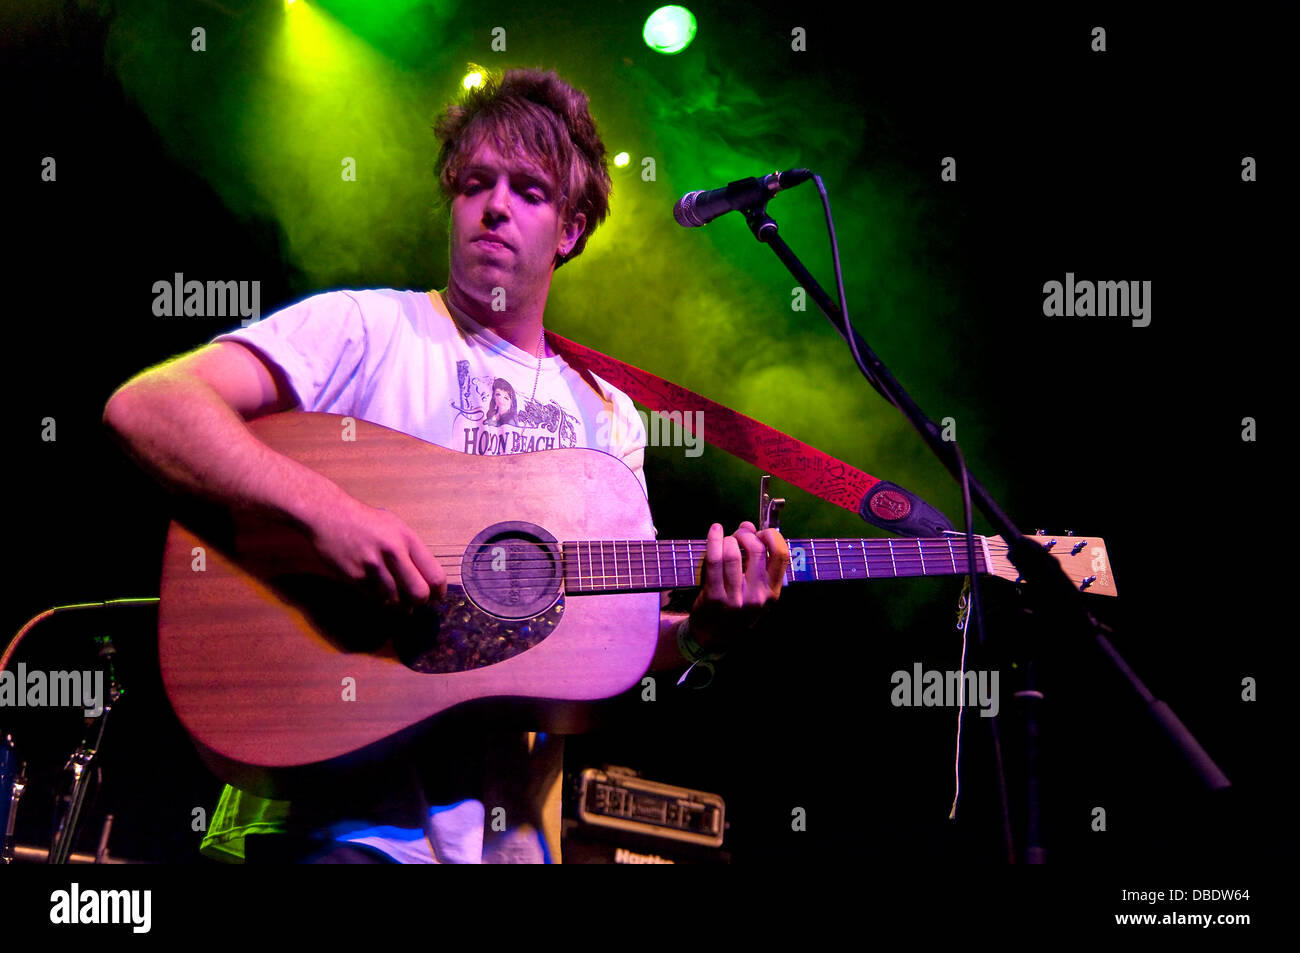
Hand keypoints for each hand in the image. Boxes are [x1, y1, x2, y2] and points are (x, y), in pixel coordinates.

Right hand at [306, 493, 446, 607]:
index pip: (435, 576)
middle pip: (419, 594)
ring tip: (397, 599)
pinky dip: (380, 600)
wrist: (329, 515)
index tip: (435, 597)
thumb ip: (412, 551)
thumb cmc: (365, 521)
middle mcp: (393, 552)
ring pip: (396, 600)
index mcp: (408, 539)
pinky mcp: (355, 576)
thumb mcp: (396, 527)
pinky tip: (379, 591)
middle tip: (415, 602)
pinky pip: (375, 598)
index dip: (438, 592)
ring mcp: (373, 565)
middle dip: (419, 602)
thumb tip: (427, 579)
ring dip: (398, 604)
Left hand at [689, 520, 788, 650]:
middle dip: (745, 534)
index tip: (760, 533)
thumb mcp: (754, 589)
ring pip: (733, 553)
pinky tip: (714, 531)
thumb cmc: (736, 607)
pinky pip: (714, 560)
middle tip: (738, 535)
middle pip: (756, 549)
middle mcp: (757, 596)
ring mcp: (735, 597)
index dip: (771, 536)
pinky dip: (713, 540)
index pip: (781, 555)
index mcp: (772, 592)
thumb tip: (748, 526)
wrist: (714, 636)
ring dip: (728, 539)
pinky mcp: (714, 596)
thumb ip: (756, 558)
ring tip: (725, 540)